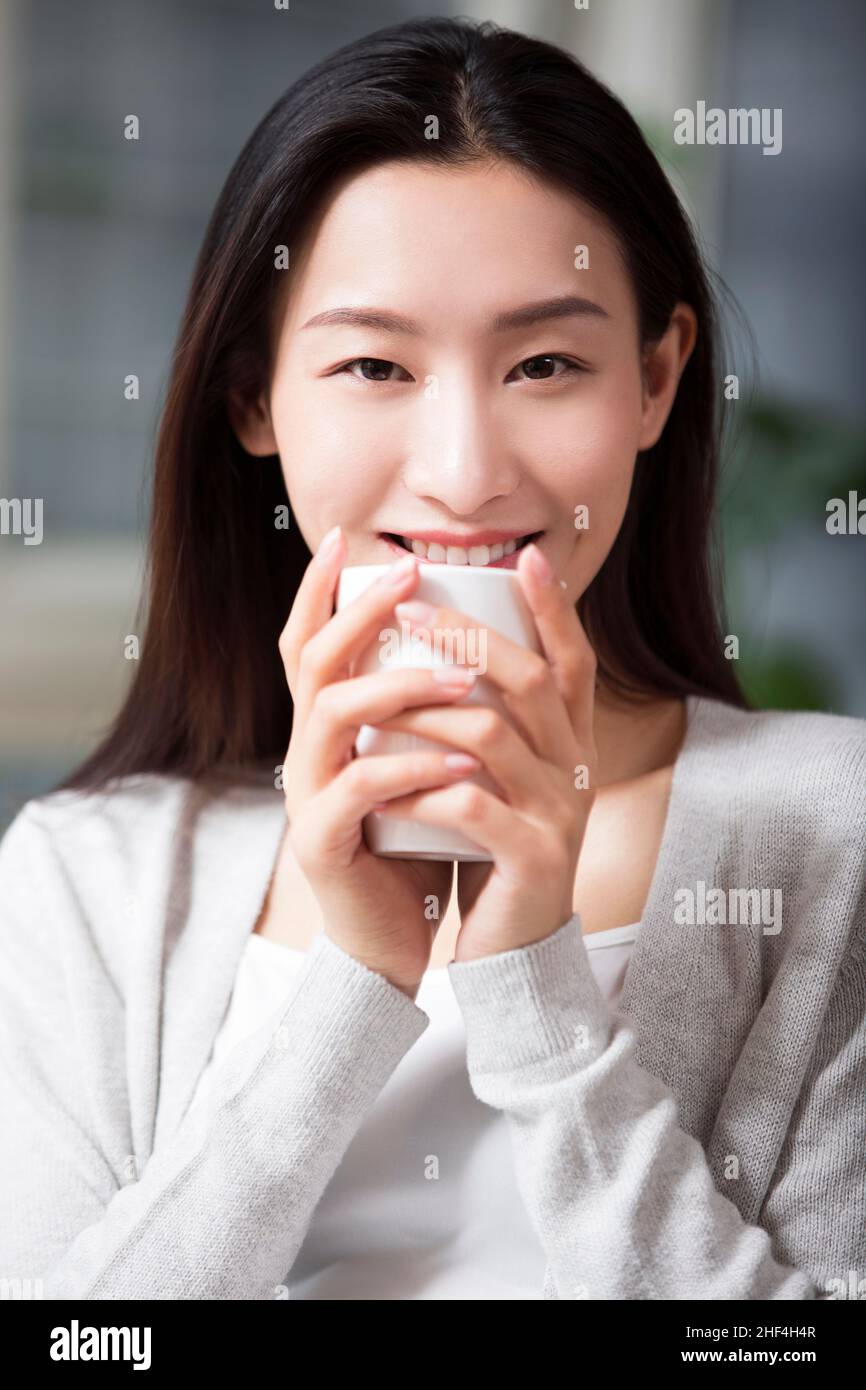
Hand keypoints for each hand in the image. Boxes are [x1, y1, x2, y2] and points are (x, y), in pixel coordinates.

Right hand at [278, 528, 482, 996]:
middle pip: (314, 660)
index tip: (351, 538)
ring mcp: (308, 794)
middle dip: (360, 609)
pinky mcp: (323, 842)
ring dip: (399, 684)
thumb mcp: (418, 762)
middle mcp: (306, 751)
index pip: (308, 642)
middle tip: (411, 572)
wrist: (394, 938)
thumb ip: (420, 711)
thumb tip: (463, 638)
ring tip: (462, 676)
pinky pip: (362, 787)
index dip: (320, 590)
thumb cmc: (414, 840)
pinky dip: (414, 765)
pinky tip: (464, 758)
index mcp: (327, 728)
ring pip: (332, 713)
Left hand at [370, 542, 596, 962]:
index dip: (554, 608)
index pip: (573, 662)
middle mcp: (577, 770)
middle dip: (467, 637)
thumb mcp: (505, 781)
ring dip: (427, 711)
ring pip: (493, 736)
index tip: (524, 555)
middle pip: (530, 681)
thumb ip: (494, 726)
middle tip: (410, 608)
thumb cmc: (495, 851)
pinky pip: (470, 806)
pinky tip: (382, 786)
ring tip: (372, 697)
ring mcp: (559, 813)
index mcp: (572, 746)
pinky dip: (420, 790)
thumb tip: (447, 655)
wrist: (516, 948)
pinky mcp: (533, 858)